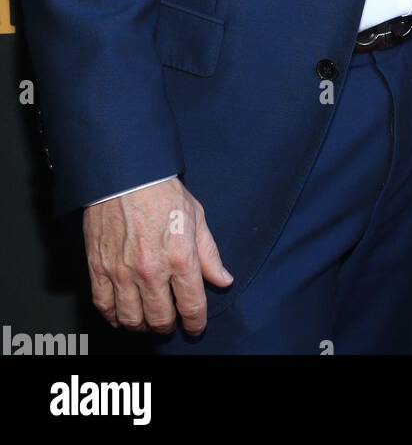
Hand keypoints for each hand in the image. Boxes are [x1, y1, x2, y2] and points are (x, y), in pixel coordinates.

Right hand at [83, 176, 233, 335]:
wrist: (125, 175)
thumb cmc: (162, 192)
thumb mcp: (196, 217)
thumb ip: (209, 254)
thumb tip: (223, 280)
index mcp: (180, 257)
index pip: (192, 305)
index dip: (196, 322)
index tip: (196, 326)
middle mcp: (151, 270)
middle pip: (160, 318)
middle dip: (168, 325)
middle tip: (170, 323)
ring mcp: (122, 272)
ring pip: (131, 318)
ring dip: (142, 326)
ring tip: (147, 320)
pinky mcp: (99, 268)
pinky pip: (104, 306)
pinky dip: (113, 317)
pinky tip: (121, 314)